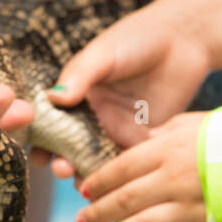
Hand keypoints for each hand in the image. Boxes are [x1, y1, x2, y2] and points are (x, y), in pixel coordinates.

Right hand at [46, 0, 213, 174]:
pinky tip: (117, 183)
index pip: (50, 124)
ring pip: (96, 161)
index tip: (37, 155)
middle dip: (63, 163)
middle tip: (64, 169)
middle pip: (70, 149)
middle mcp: (91, 117)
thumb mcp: (103, 53)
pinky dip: (120, 176)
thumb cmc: (137, 38)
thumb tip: (53, 98)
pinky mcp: (141, 139)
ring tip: (88, 183)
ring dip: (89, 175)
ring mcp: (115, 129)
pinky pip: (127, 162)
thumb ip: (80, 75)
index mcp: (75, 96)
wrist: (184, 39)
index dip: (40, 142)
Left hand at [74, 111, 221, 221]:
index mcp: (168, 149)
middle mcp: (173, 179)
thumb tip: (145, 138)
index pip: (121, 168)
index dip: (99, 181)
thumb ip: (168, 131)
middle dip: (96, 213)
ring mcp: (192, 207)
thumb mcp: (199, 121)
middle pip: (124, 199)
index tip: (82, 191)